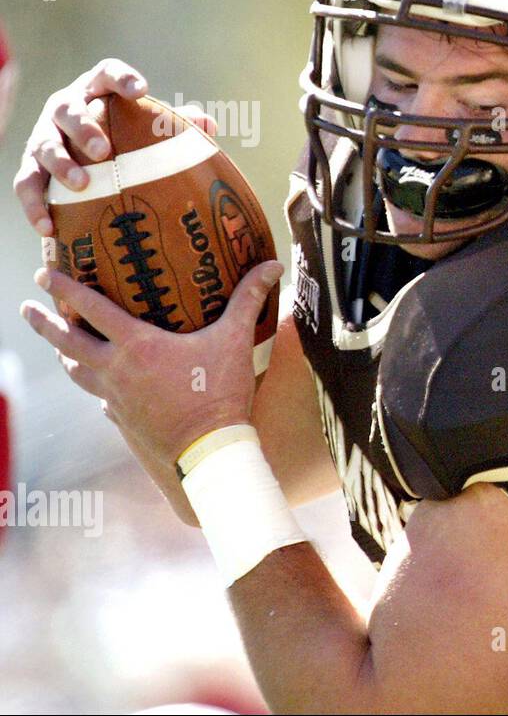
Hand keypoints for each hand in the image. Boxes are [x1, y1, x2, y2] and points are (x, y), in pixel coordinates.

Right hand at [12, 58, 218, 236]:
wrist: (87, 160)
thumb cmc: (129, 139)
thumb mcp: (149, 129)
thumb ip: (176, 125)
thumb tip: (207, 124)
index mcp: (97, 91)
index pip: (107, 74)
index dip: (121, 79)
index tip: (140, 90)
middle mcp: (65, 108)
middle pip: (68, 109)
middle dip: (83, 128)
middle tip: (103, 150)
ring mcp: (44, 136)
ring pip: (44, 145)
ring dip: (60, 164)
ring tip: (81, 185)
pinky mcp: (31, 166)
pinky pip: (26, 184)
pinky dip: (34, 205)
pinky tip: (48, 226)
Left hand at [20, 260, 284, 520]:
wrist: (208, 451)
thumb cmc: (220, 392)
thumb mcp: (236, 340)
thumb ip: (249, 299)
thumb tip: (273, 264)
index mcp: (136, 345)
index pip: (90, 308)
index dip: (65, 287)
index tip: (44, 271)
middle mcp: (115, 370)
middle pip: (66, 342)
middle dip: (43, 322)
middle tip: (27, 308)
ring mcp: (113, 398)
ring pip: (75, 372)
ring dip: (62, 354)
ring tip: (57, 344)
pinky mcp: (121, 421)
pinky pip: (99, 398)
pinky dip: (94, 386)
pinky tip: (101, 387)